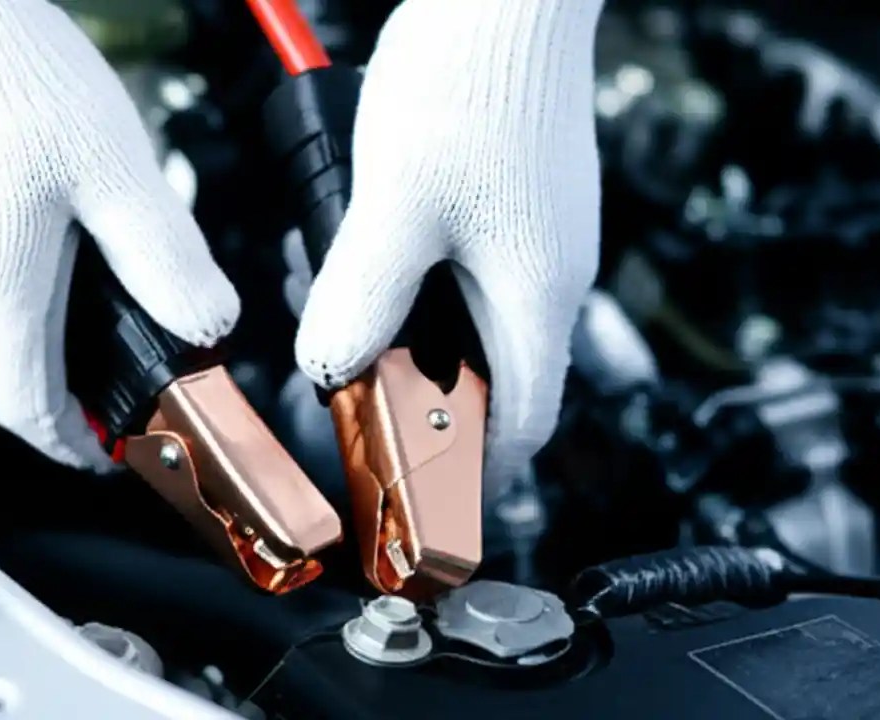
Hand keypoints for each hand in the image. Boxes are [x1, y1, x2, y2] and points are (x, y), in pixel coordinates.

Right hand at [0, 0, 238, 470]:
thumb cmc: (14, 78)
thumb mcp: (119, 178)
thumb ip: (169, 264)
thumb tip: (209, 326)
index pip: (29, 413)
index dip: (76, 447)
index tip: (111, 455)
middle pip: (20, 360)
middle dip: (80, 360)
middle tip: (137, 328)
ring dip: (52, 306)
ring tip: (98, 252)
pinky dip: (18, 268)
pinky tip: (51, 217)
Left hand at [293, 0, 603, 487]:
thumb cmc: (470, 83)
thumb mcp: (395, 203)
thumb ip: (362, 295)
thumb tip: (332, 367)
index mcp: (534, 294)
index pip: (519, 424)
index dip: (470, 471)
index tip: (417, 490)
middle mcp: (548, 274)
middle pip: (486, 377)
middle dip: (410, 390)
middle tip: (341, 372)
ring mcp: (535, 235)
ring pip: (465, 320)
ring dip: (398, 328)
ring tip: (331, 296)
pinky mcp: (512, 201)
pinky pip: (461, 269)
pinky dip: (408, 279)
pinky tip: (359, 246)